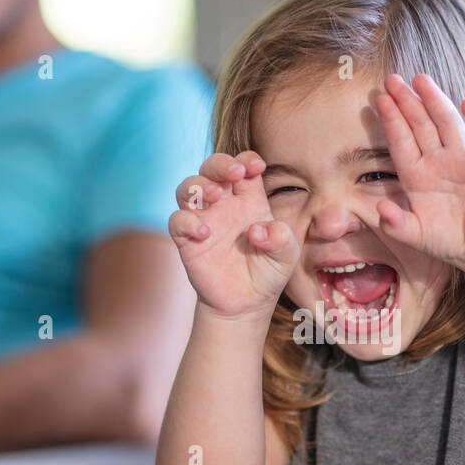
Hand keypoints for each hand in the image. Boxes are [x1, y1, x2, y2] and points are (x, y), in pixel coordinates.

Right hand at [168, 151, 299, 321]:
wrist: (246, 305)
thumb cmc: (268, 273)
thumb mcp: (286, 257)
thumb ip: (282, 239)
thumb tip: (258, 229)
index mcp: (249, 200)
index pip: (243, 167)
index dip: (247, 160)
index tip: (256, 166)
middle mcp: (224, 204)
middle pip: (212, 168)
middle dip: (219, 163)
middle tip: (233, 172)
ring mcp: (204, 220)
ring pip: (189, 187)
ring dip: (198, 184)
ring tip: (214, 196)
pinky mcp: (187, 240)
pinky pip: (177, 220)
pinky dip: (187, 221)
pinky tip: (204, 233)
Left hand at [371, 73, 464, 273]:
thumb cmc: (447, 240)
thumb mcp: (417, 236)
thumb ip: (397, 224)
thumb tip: (380, 208)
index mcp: (417, 176)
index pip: (401, 142)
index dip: (391, 121)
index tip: (379, 100)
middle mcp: (438, 162)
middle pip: (420, 125)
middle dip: (407, 102)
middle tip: (392, 79)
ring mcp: (463, 160)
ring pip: (447, 124)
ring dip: (435, 101)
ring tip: (421, 79)